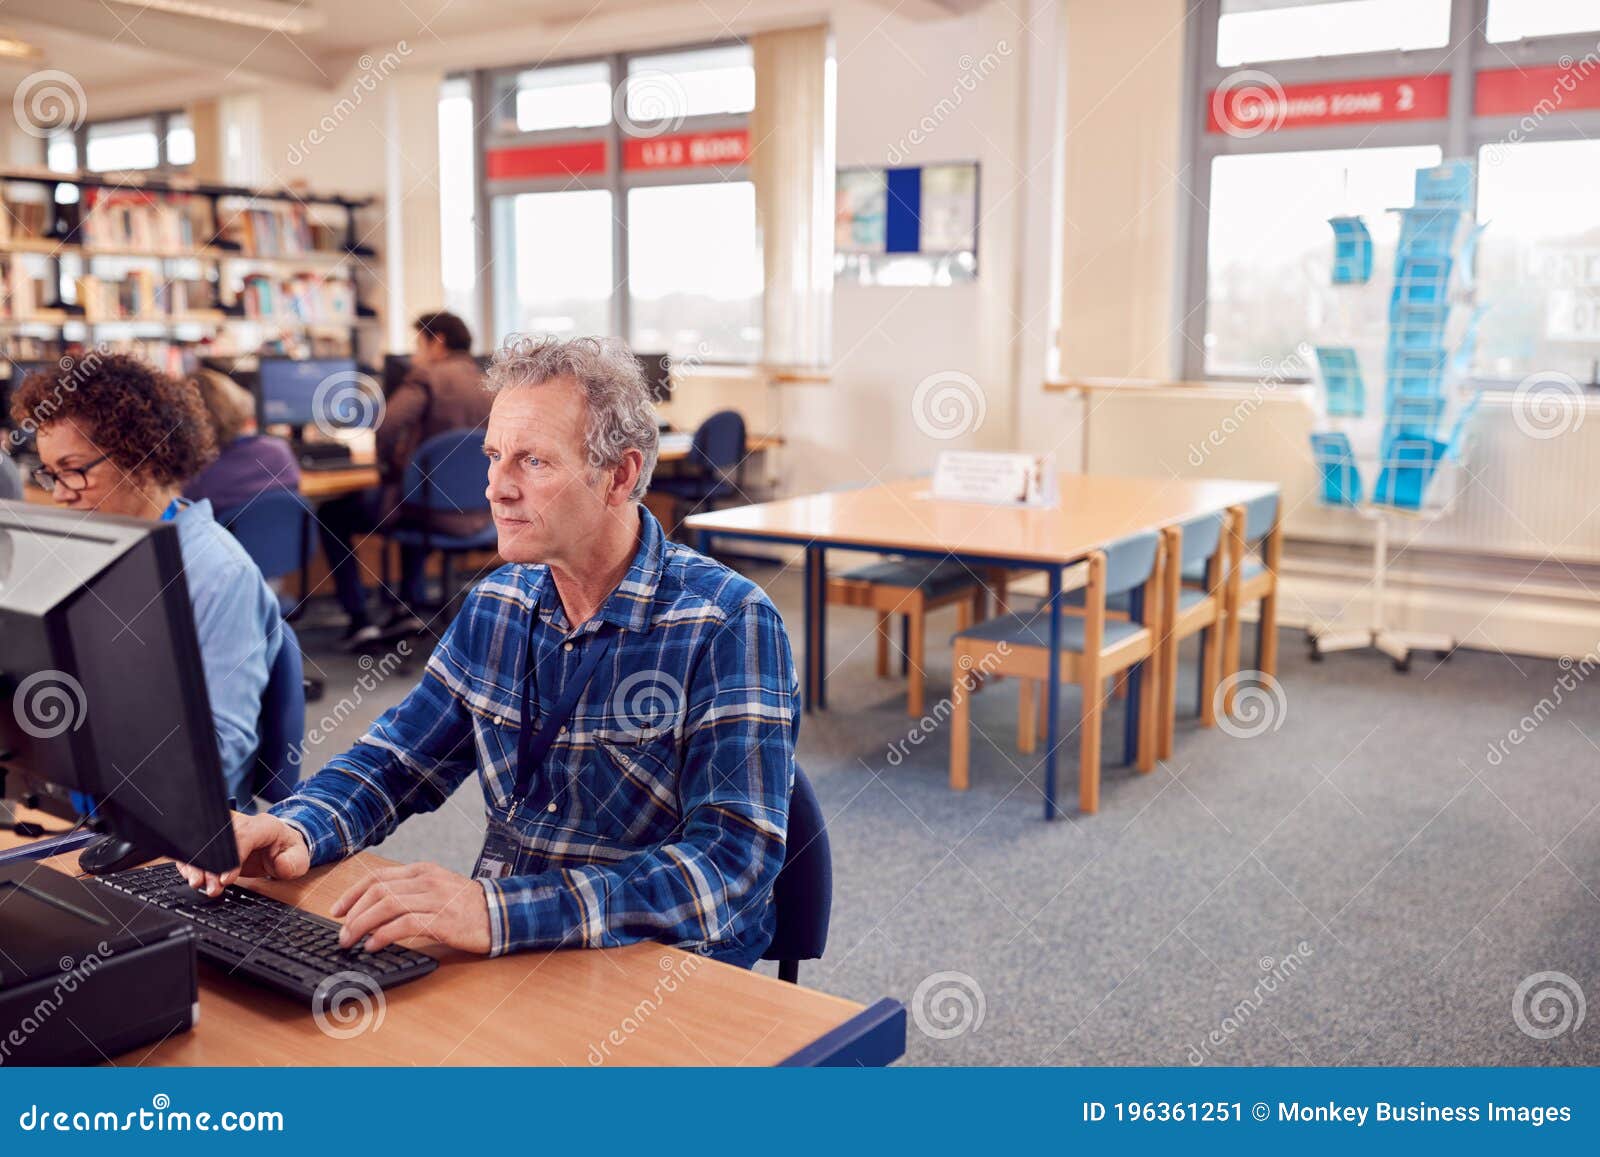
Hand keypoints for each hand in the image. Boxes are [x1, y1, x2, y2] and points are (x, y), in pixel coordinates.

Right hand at [175, 812, 310, 895]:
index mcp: (264, 825)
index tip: (226, 878)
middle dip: (211, 864)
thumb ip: (294, 863)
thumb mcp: (299, 858)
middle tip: (209, 885)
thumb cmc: (287, 851)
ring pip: (205, 841)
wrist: (280, 846)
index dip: (233, 857)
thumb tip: (281, 865)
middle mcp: (242, 823)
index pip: (245, 835)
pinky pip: (198, 847)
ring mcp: (226, 831)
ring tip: (197, 883)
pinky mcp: (215, 841)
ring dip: (197, 863)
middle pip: (220, 838)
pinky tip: (191, 875)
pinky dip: (191, 862)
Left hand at [331, 861, 491, 954]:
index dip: (352, 893)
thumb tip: (375, 912)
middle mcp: (426, 880)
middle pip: (377, 891)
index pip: (377, 876)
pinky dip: (383, 935)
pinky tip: (373, 946)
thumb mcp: (438, 890)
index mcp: (423, 871)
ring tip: (350, 941)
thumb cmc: (468, 907)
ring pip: (386, 905)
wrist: (502, 913)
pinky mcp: (442, 919)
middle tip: (341, 934)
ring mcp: (435, 898)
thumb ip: (410, 894)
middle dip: (352, 913)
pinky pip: (404, 924)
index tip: (336, 910)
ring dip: (361, 925)